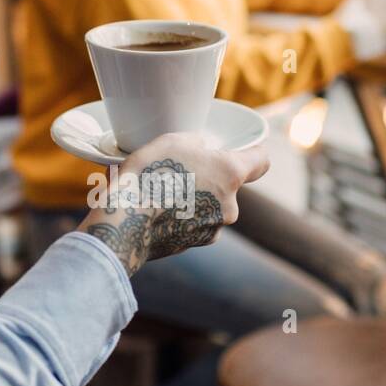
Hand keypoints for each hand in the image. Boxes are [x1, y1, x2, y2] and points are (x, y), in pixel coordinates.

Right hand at [76, 132, 269, 276]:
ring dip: (194, 198)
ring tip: (162, 192)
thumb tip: (202, 149)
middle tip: (181, 169)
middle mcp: (230, 207)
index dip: (254, 151)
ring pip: (209, 206)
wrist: (124, 224)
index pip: (261, 161)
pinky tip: (157, 210)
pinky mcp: (193, 245)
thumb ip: (198, 143)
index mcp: (231, 175)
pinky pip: (192, 224)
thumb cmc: (150, 176)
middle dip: (210, 178)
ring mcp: (212, 229)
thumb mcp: (174, 140)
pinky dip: (180, 216)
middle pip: (229, 186)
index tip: (245, 148)